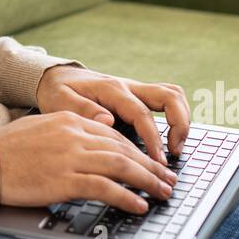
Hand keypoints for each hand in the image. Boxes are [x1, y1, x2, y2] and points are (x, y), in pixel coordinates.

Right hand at [0, 111, 177, 213]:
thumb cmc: (6, 149)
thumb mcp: (41, 129)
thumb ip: (68, 133)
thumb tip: (91, 146)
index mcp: (69, 120)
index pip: (114, 134)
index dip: (137, 149)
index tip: (151, 162)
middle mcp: (74, 134)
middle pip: (123, 149)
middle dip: (150, 166)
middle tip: (168, 179)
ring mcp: (70, 156)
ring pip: (120, 166)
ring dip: (147, 181)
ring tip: (162, 192)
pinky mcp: (64, 179)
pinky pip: (104, 188)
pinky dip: (126, 197)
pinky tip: (139, 204)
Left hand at [35, 65, 190, 163]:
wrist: (55, 77)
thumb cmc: (58, 92)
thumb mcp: (60, 102)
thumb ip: (83, 110)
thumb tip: (108, 121)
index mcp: (112, 90)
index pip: (142, 114)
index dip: (154, 138)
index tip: (157, 161)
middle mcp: (129, 87)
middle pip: (169, 96)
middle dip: (180, 125)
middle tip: (175, 152)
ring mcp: (136, 90)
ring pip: (173, 95)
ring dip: (182, 120)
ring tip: (176, 148)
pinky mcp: (138, 97)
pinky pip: (166, 101)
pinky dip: (175, 118)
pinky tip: (167, 142)